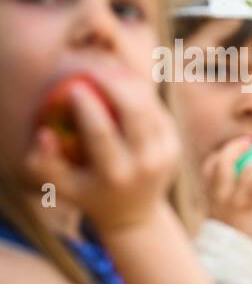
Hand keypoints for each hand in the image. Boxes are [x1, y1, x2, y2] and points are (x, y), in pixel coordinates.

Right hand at [24, 72, 180, 232]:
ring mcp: (164, 156)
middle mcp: (144, 165)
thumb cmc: (88, 192)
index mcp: (114, 175)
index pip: (101, 135)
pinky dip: (142, 95)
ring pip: (150, 109)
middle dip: (115, 86)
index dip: (87, 107)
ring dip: (129, 86)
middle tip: (95, 70)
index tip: (74, 87)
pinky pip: (157, 112)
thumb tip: (45, 133)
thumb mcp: (62, 185)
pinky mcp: (175, 147)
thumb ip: (45, 162)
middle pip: (135, 115)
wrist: (134, 213)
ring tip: (107, 71)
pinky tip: (122, 82)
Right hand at [200, 137, 251, 245]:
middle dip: (236, 148)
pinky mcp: (250, 211)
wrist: (239, 264)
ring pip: (248, 172)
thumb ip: (235, 206)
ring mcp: (234, 204)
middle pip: (222, 163)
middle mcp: (218, 198)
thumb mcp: (228, 220)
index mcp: (211, 199)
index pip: (208, 168)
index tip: (238, 148)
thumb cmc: (238, 242)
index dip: (221, 154)